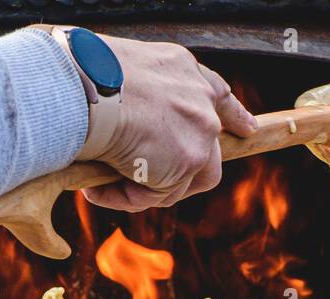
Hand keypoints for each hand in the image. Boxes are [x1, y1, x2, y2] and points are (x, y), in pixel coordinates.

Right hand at [83, 36, 256, 211]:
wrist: (85, 84)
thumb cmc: (82, 77)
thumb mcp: (115, 77)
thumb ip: (130, 102)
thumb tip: (115, 133)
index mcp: (181, 70)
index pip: (217, 95)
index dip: (233, 116)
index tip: (247, 130)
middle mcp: (199, 100)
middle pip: (207, 152)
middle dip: (181, 176)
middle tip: (149, 188)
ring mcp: (199, 132)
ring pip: (181, 182)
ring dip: (142, 190)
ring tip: (102, 185)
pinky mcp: (188, 161)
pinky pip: (155, 195)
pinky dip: (124, 197)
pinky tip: (97, 188)